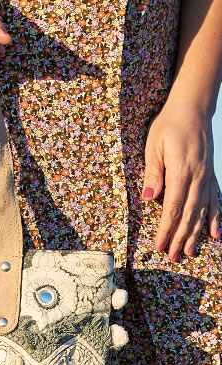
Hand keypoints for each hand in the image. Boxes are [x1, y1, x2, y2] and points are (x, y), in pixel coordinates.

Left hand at [140, 100, 220, 259]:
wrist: (193, 106)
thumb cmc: (169, 125)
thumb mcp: (154, 146)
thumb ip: (153, 174)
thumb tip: (149, 199)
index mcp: (181, 170)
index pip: (173, 207)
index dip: (166, 228)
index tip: (158, 245)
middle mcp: (198, 176)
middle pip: (188, 214)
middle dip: (179, 237)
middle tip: (172, 258)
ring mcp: (207, 176)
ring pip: (202, 211)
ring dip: (195, 233)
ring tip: (188, 252)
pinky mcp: (210, 175)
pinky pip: (215, 200)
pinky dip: (215, 218)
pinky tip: (215, 234)